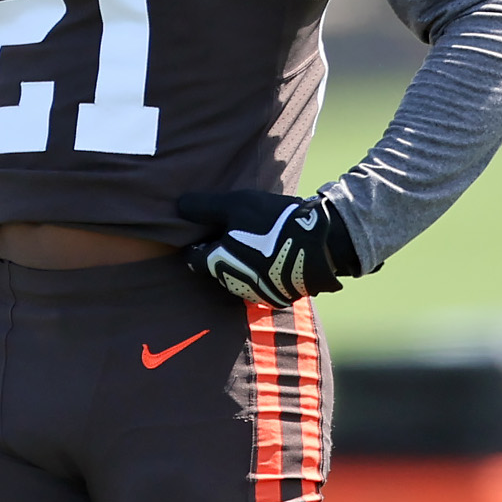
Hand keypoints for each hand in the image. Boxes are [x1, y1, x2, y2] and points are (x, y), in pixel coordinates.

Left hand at [177, 190, 357, 306]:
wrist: (322, 244)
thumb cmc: (273, 221)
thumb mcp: (235, 205)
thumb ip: (203, 207)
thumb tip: (178, 206)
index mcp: (218, 264)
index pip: (193, 258)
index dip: (195, 244)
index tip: (201, 232)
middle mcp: (235, 285)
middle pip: (217, 269)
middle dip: (218, 254)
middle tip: (228, 234)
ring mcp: (258, 294)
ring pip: (239, 278)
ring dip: (241, 263)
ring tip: (252, 243)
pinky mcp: (280, 296)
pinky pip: (262, 283)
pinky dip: (261, 271)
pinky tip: (271, 254)